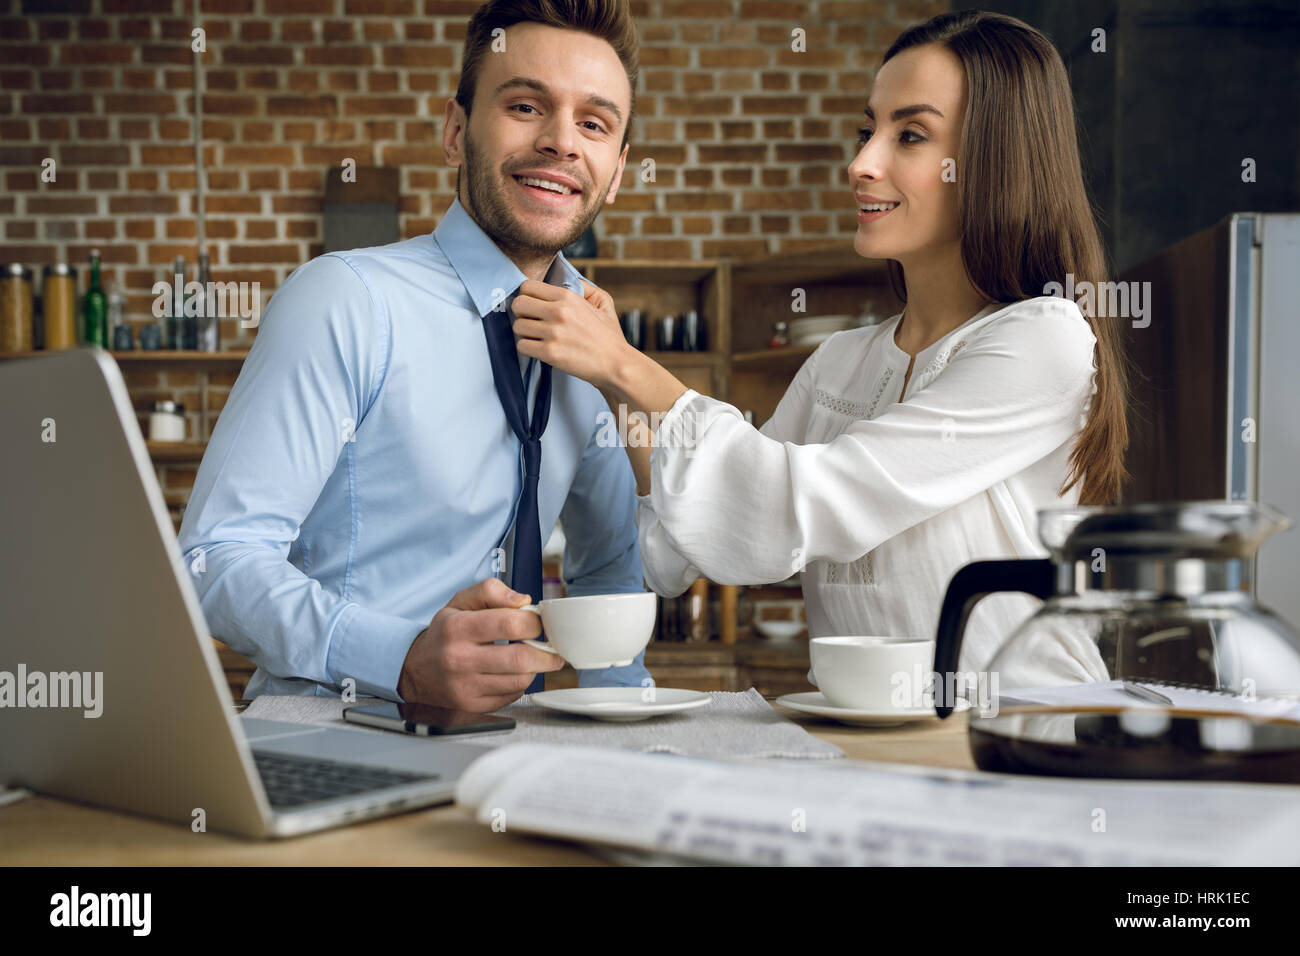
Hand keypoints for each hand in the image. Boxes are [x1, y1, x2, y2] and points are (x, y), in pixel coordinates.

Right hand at [397, 577, 565, 711]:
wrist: (416, 669)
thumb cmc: (445, 632)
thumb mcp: (460, 601)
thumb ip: (491, 591)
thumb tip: (524, 600)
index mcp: (457, 628)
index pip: (510, 624)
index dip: (534, 622)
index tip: (540, 623)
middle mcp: (459, 659)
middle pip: (520, 658)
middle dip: (546, 653)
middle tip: (553, 648)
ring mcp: (464, 686)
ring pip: (519, 680)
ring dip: (535, 669)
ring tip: (534, 658)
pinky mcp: (471, 704)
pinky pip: (511, 696)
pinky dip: (520, 684)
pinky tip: (514, 673)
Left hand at [511, 277, 629, 390]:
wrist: (616, 363)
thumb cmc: (609, 336)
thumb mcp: (603, 302)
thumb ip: (584, 288)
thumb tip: (570, 281)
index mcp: (568, 297)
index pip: (528, 286)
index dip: (527, 296)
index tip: (533, 306)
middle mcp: (558, 311)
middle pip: (518, 304)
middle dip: (521, 313)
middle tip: (531, 321)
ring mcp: (553, 333)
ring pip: (518, 326)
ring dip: (525, 333)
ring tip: (538, 337)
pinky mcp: (550, 353)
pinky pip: (522, 346)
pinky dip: (528, 349)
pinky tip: (540, 349)